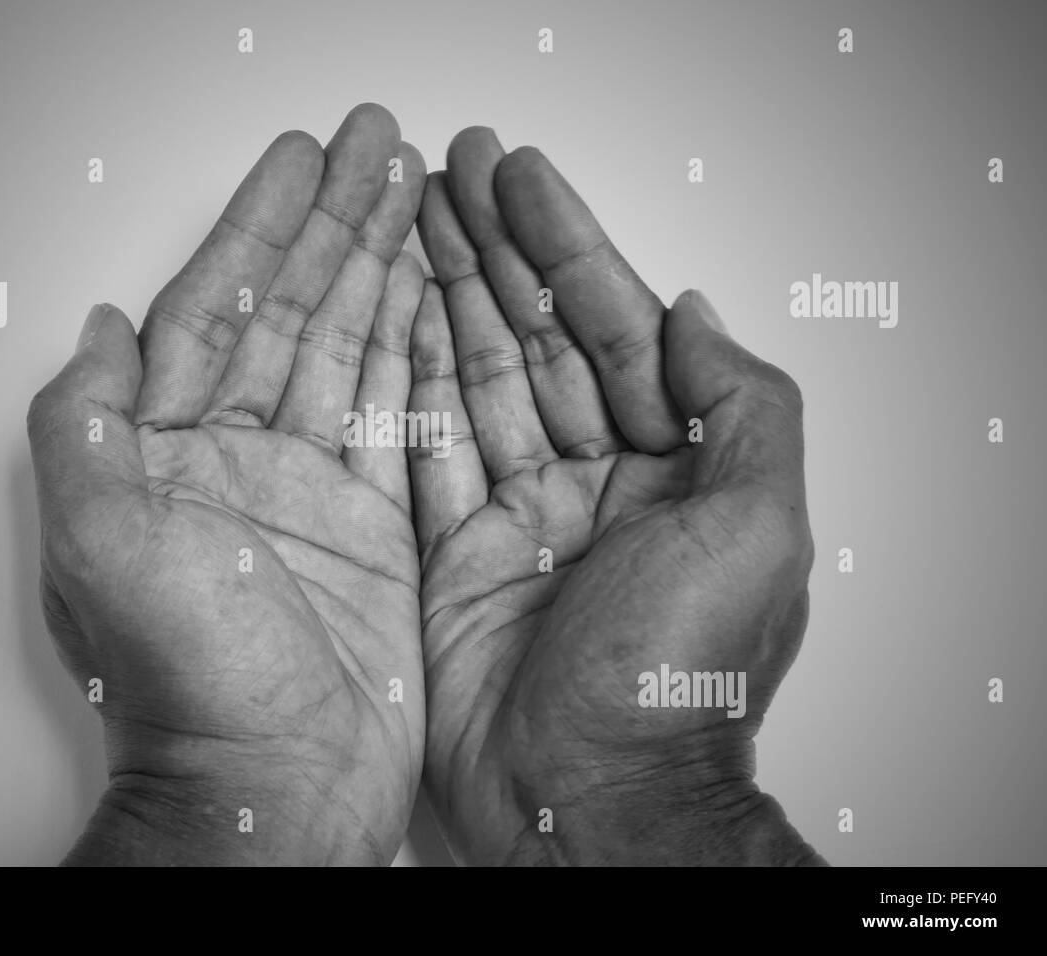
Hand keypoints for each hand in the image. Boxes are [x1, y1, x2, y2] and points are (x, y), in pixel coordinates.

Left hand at [27, 104, 427, 864]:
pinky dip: (414, 347)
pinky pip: (395, 412)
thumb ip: (85, 425)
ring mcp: (311, 489)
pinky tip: (429, 294)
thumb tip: (99, 329)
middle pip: (292, 312)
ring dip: (379, 267)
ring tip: (411, 191)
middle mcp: (240, 461)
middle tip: (375, 145)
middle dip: (334, 222)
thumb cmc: (185, 684)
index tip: (301, 162)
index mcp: (169, 453)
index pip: (217, 309)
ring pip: (349, 348)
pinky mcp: (374, 525)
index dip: (259, 228)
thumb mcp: (101, 544)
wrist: (273, 788)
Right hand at [409, 128, 821, 864]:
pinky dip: (404, 379)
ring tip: (412, 213)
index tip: (520, 178)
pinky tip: (390, 313)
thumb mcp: (757, 525)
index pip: (612, 329)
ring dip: (445, 292)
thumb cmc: (681, 677)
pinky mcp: (452, 554)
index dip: (566, 246)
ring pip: (475, 378)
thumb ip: (738, 405)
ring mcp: (517, 517)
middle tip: (452, 167)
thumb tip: (693, 311)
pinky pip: (424, 447)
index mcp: (673, 472)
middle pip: (536, 339)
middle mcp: (595, 486)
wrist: (590, 800)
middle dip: (495, 249)